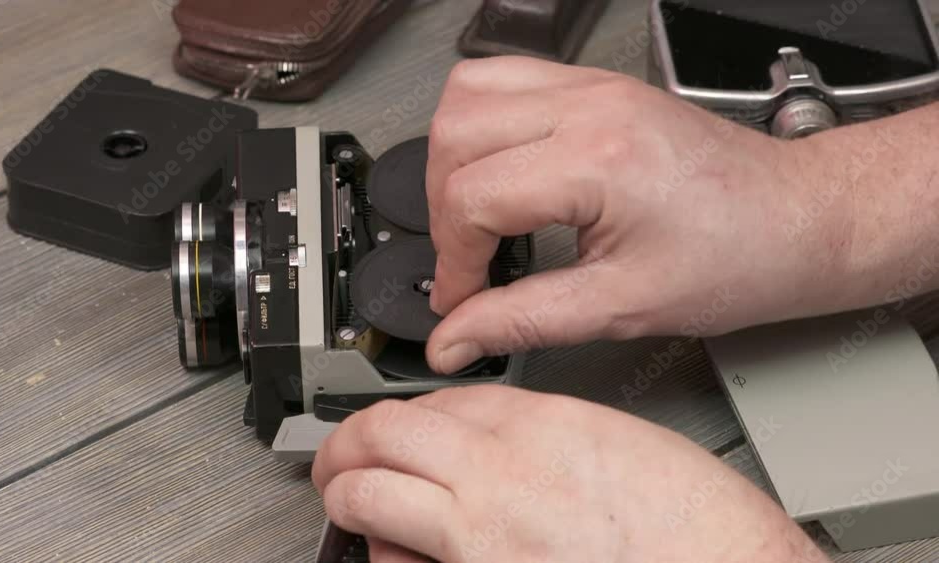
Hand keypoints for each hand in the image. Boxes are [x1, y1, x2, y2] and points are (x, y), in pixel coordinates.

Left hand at [312, 385, 827, 562]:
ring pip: (370, 487)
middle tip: (342, 457)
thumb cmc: (699, 527)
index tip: (399, 426)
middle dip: (351, 441)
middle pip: (386, 430)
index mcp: (544, 424)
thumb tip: (499, 449)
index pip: (442, 399)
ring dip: (348, 489)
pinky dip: (384, 550)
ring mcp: (481, 530)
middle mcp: (502, 470)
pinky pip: (398, 557)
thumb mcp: (622, 446)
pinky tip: (393, 551)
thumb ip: (549, 439)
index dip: (409, 413)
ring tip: (348, 498)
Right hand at [424, 56, 853, 373]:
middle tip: (469, 260)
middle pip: (454, 134)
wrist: (796, 220)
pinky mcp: (595, 87)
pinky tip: (502, 173)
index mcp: (599, 158)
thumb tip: (455, 339)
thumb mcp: (622, 306)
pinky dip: (481, 128)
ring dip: (452, 159)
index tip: (463, 298)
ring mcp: (592, 87)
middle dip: (442, 209)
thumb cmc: (739, 256)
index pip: (471, 197)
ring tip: (477, 214)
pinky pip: (504, 80)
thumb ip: (523, 321)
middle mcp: (591, 107)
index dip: (454, 261)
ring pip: (466, 93)